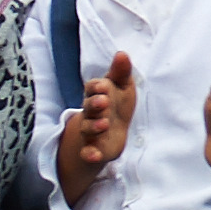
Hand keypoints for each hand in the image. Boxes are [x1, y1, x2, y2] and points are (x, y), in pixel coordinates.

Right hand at [56, 52, 139, 209]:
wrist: (111, 131)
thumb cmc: (116, 103)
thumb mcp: (122, 86)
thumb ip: (121, 72)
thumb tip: (122, 53)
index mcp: (97, 94)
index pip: (93, 88)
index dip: (98, 86)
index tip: (105, 85)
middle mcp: (92, 112)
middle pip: (89, 107)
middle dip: (95, 104)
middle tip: (104, 101)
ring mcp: (92, 130)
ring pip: (89, 128)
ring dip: (95, 126)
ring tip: (105, 124)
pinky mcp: (94, 148)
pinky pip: (89, 152)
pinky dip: (90, 154)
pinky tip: (94, 156)